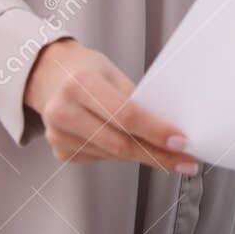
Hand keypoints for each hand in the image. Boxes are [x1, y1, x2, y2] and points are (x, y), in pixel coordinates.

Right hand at [23, 39, 200, 173]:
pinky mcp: (61, 151)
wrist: (48, 76)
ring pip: (114, 155)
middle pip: (120, 143)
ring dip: (144, 157)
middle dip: (158, 155)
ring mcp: (58, 135)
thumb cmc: (86, 72)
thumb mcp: (112, 74)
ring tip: (168, 156)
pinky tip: (131, 145)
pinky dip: (122, 154)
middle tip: (185, 162)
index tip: (182, 142)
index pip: (126, 115)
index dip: (156, 131)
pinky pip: (102, 158)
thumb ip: (136, 100)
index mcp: (80, 84)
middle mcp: (63, 111)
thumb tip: (170, 129)